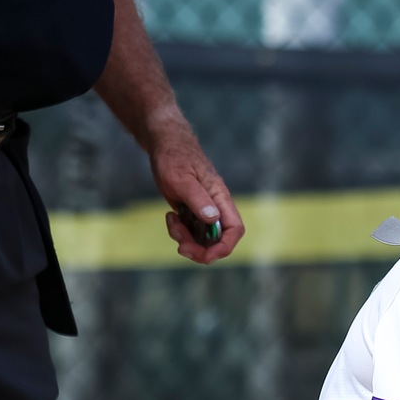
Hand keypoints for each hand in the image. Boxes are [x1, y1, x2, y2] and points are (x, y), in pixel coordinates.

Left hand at [148, 124, 244, 264]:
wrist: (165, 143)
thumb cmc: (174, 156)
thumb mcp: (182, 178)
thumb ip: (198, 199)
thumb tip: (213, 219)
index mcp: (220, 198)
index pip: (234, 229)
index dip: (225, 247)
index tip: (207, 256)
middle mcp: (216, 207)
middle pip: (218, 240)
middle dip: (201, 250)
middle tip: (180, 248)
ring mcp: (205, 210)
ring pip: (202, 239)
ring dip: (186, 239)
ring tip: (171, 220)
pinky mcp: (193, 211)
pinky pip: (191, 232)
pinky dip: (180, 231)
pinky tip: (171, 216)